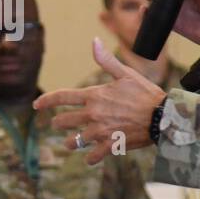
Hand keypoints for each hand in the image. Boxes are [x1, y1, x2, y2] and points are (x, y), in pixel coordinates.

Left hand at [33, 39, 166, 165]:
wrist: (163, 117)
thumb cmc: (145, 93)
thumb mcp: (126, 74)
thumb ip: (106, 60)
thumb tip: (94, 41)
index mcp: (94, 96)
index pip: (62, 97)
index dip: (46, 100)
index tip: (36, 104)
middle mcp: (93, 115)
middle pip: (64, 121)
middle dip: (58, 122)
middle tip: (57, 124)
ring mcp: (100, 132)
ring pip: (74, 141)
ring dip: (70, 142)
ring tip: (70, 142)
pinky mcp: (111, 145)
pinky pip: (93, 155)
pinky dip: (90, 157)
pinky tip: (90, 157)